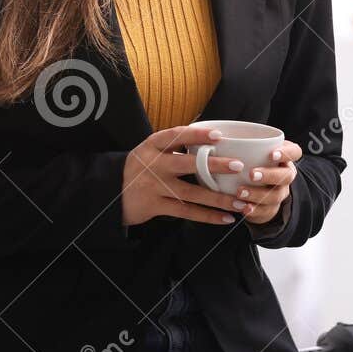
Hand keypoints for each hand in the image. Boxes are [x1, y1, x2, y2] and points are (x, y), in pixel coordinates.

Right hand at [121, 125, 257, 226]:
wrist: (110, 193)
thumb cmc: (139, 168)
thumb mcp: (150, 150)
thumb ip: (173, 144)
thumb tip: (208, 133)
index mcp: (152, 145)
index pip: (176, 136)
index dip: (197, 135)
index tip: (219, 135)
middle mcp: (154, 164)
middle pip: (188, 164)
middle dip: (214, 165)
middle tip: (238, 166)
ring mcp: (155, 186)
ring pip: (192, 192)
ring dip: (219, 198)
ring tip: (241, 201)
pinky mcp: (156, 206)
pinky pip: (186, 212)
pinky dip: (207, 216)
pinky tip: (226, 218)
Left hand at [235, 140, 300, 226]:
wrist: (255, 188)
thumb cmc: (251, 161)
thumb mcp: (250, 150)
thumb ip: (241, 143)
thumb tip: (215, 136)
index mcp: (284, 157)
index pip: (294, 152)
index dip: (286, 153)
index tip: (271, 154)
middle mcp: (285, 174)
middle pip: (286, 175)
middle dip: (269, 175)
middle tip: (251, 174)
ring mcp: (280, 192)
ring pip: (276, 195)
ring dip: (257, 194)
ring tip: (240, 193)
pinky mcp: (271, 208)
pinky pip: (266, 211)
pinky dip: (254, 210)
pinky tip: (243, 208)